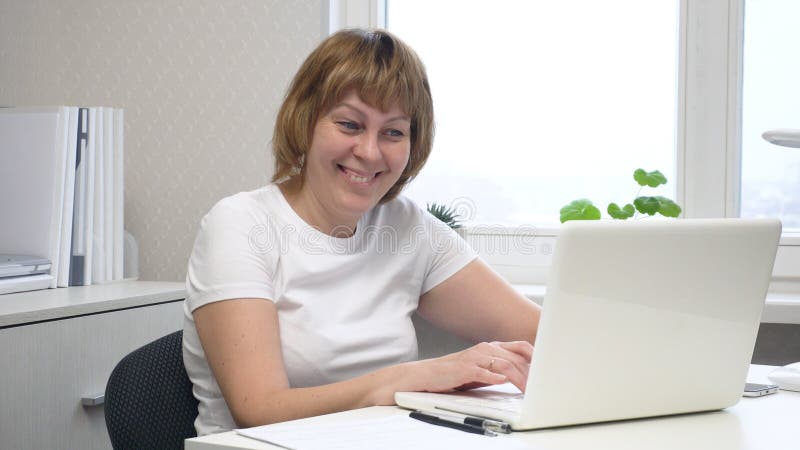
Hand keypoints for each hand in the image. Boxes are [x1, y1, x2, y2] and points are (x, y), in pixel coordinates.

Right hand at [409, 341, 532, 393]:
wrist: (429, 373)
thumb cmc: (456, 372)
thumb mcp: (483, 368)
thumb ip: (501, 368)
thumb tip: (523, 375)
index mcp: (491, 347)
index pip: (520, 346)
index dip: (536, 357)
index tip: (547, 369)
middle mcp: (485, 349)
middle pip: (515, 358)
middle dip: (530, 373)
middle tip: (540, 387)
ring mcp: (475, 357)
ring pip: (503, 364)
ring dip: (518, 378)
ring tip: (527, 390)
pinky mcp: (464, 368)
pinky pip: (483, 371)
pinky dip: (494, 376)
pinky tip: (502, 381)